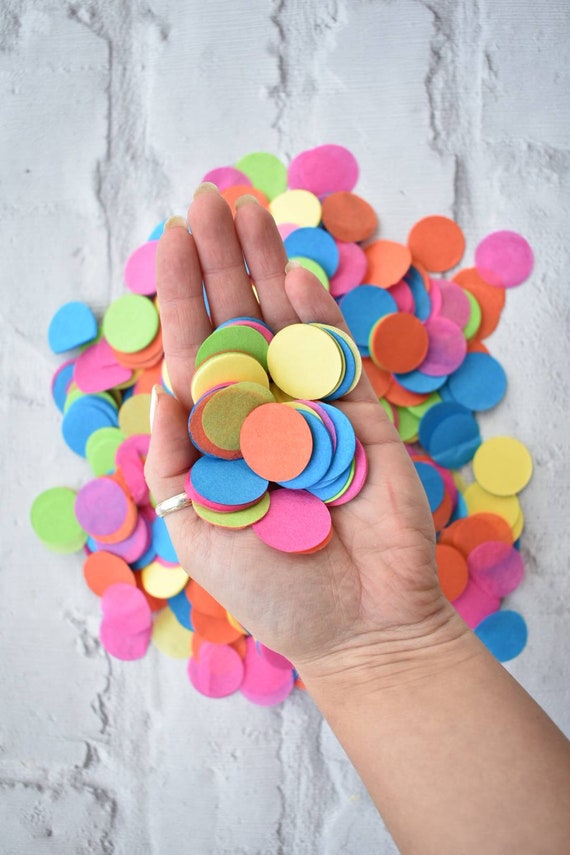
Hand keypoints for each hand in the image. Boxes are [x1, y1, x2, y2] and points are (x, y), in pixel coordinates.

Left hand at [144, 186, 462, 677]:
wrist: (358, 628)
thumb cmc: (272, 590)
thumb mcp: (196, 527)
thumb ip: (173, 459)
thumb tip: (160, 390)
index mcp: (221, 433)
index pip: (196, 349)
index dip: (181, 293)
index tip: (171, 236)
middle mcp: (264, 410)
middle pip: (241, 320)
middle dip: (224, 259)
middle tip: (213, 198)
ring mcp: (315, 409)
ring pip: (289, 325)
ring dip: (269, 266)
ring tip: (252, 209)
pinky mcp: (363, 418)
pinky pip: (337, 359)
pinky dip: (318, 318)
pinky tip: (294, 275)